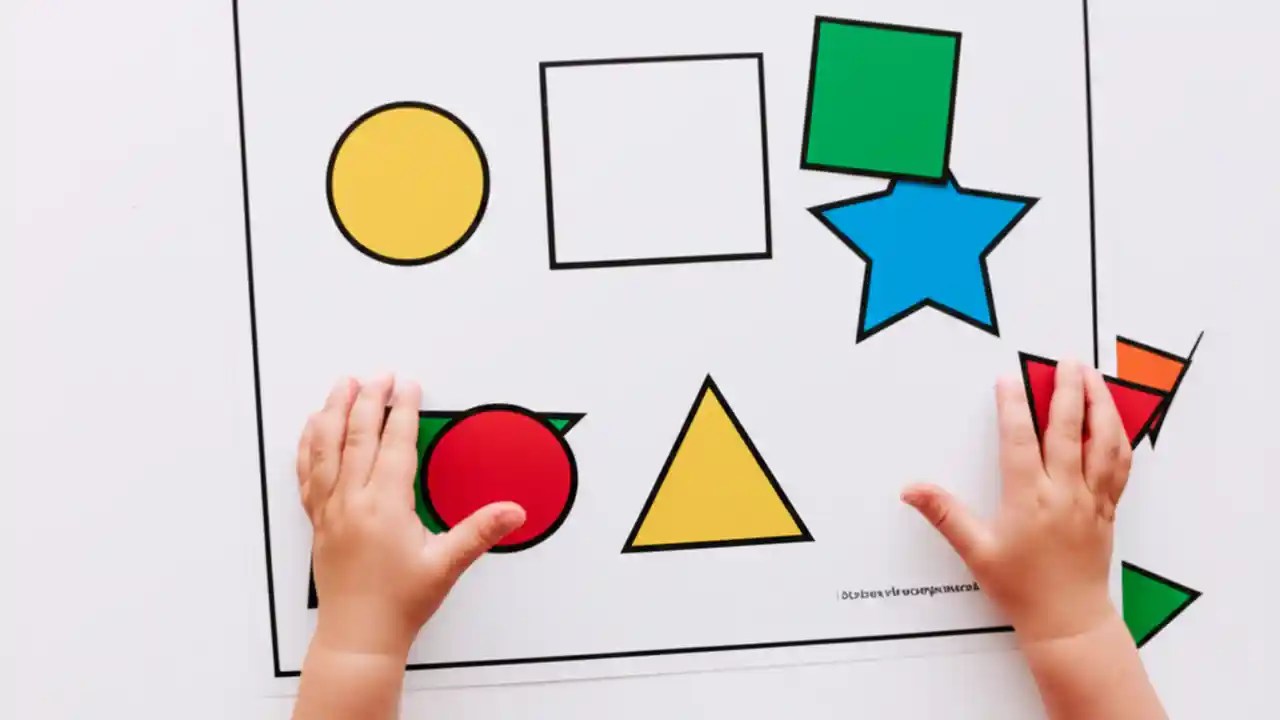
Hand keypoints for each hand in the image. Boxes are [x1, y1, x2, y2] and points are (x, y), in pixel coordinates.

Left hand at [297, 375, 526, 657]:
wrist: (359, 637)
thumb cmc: (398, 605)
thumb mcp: (447, 565)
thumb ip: (480, 532)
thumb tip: (513, 512)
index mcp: (384, 507)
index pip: (395, 444)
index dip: (403, 410)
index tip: (409, 387)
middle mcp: (352, 503)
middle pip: (357, 436)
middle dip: (369, 400)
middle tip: (380, 375)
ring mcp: (331, 510)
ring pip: (326, 448)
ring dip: (333, 411)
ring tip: (342, 386)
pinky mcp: (319, 521)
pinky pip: (308, 473)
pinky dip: (309, 445)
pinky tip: (312, 429)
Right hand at [902, 360, 1131, 642]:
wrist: (1068, 621)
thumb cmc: (1023, 589)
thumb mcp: (975, 551)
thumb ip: (944, 514)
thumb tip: (912, 489)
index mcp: (1030, 499)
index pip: (1021, 440)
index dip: (1014, 407)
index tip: (1008, 380)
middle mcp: (1065, 493)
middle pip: (1069, 430)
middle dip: (1067, 390)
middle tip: (1065, 361)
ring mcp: (1091, 499)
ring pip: (1103, 442)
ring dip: (1100, 405)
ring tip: (1093, 379)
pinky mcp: (1106, 509)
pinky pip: (1119, 465)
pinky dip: (1117, 437)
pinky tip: (1113, 422)